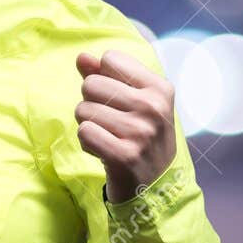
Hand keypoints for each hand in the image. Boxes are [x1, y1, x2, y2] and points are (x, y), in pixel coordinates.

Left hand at [73, 48, 176, 204]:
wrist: (154, 185)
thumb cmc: (139, 136)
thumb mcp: (132, 102)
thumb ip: (105, 75)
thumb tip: (82, 57)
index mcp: (160, 88)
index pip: (110, 59)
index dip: (105, 79)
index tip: (121, 102)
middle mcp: (154, 107)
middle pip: (92, 84)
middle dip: (92, 103)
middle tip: (111, 123)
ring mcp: (141, 132)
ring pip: (83, 109)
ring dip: (88, 125)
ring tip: (109, 138)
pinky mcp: (125, 156)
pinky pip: (84, 132)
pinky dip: (87, 143)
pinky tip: (104, 151)